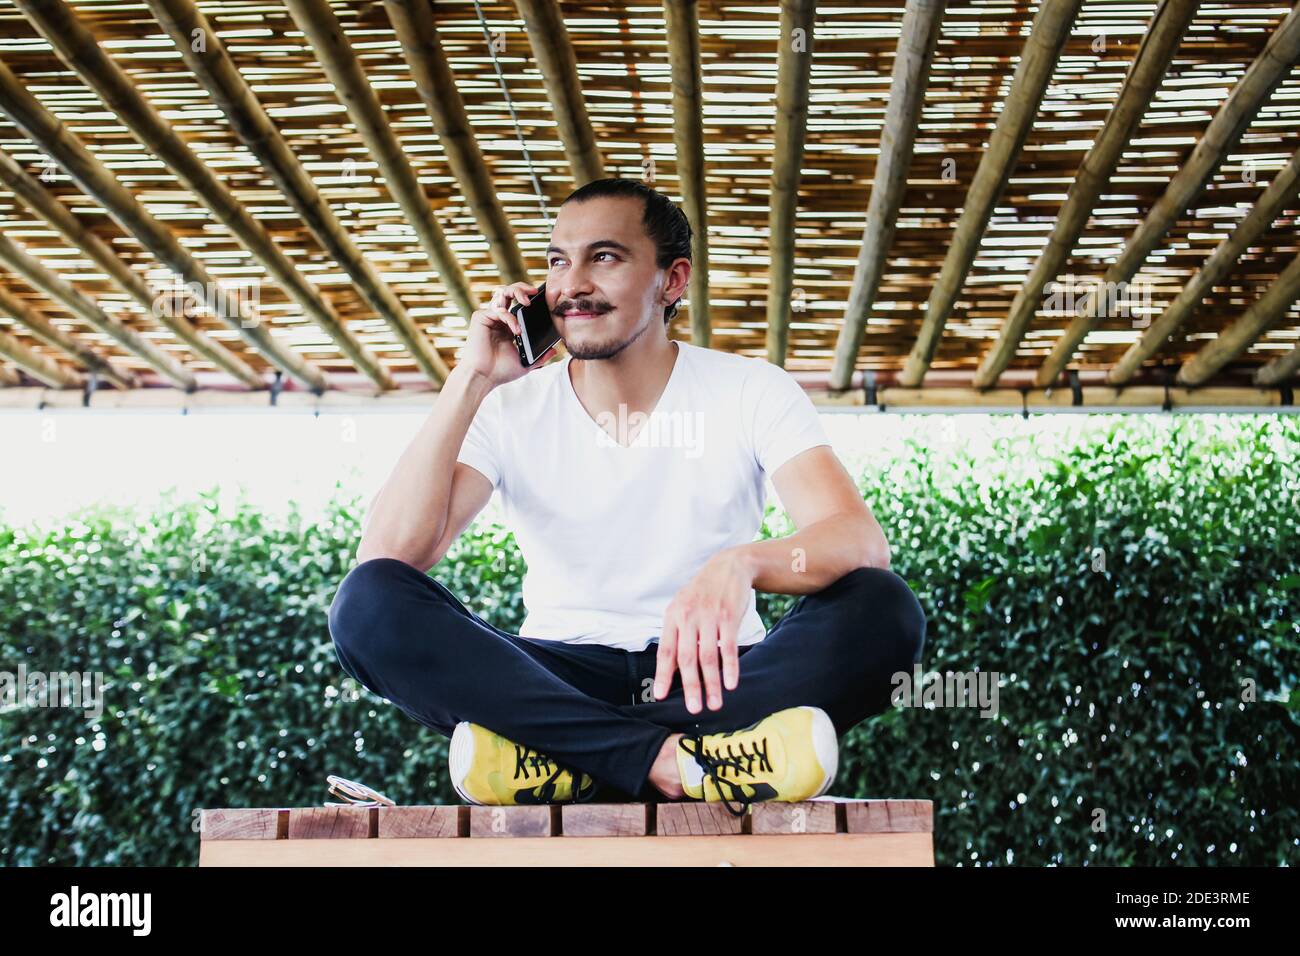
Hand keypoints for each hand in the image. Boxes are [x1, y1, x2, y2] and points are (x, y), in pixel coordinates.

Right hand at [457, 281, 554, 387]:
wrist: (483, 377)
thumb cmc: (501, 371)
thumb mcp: (526, 363)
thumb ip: (540, 356)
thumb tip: (555, 350)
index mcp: (508, 326)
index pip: (519, 304)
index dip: (529, 298)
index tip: (543, 297)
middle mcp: (498, 319)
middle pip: (510, 293)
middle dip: (523, 288)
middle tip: (535, 291)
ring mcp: (489, 317)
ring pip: (503, 293)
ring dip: (516, 292)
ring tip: (528, 301)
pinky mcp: (481, 318)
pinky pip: (499, 311)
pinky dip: (510, 319)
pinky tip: (516, 331)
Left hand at [653, 549, 753, 713]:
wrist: (728, 566)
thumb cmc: (703, 593)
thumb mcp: (683, 607)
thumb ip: (677, 635)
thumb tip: (672, 669)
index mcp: (672, 616)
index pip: (665, 651)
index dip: (663, 675)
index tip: (660, 696)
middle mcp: (688, 617)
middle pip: (687, 658)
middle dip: (690, 687)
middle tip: (693, 709)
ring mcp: (709, 616)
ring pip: (708, 657)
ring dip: (712, 684)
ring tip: (715, 704)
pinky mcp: (729, 616)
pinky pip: (728, 647)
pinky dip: (730, 668)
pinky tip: (731, 684)